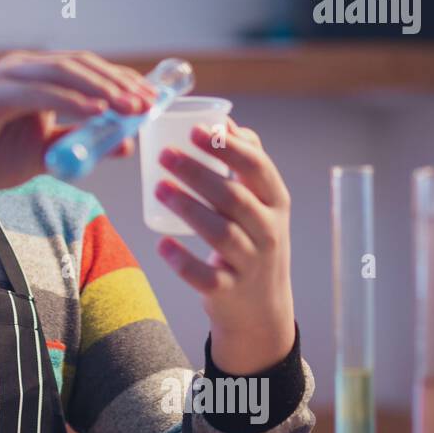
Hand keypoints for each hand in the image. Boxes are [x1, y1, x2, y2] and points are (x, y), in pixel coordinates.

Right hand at [0, 50, 157, 199]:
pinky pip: (42, 93)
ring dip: (104, 89)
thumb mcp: (44, 153)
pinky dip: (72, 101)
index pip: (87, 70)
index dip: (122, 81)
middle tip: (150, 103)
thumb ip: (80, 143)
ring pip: (66, 73)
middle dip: (120, 83)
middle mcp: (23, 69)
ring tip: (132, 108)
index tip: (153, 99)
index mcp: (35, 77)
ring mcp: (7, 78)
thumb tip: (125, 142)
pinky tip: (97, 112)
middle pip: (82, 65)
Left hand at [152, 116, 295, 374]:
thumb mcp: (263, 204)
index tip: (195, 130)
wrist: (262, 309)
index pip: (258, 169)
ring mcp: (250, 264)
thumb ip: (247, 163)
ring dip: (187, 208)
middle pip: (233, 198)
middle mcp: (268, 232)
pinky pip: (205, 276)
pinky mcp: (228, 292)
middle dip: (197, 173)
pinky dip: (182, 260)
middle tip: (164, 155)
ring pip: (220, 234)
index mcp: (276, 203)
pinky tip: (162, 243)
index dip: (227, 147)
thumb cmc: (255, 241)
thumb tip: (227, 123)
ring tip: (158, 188)